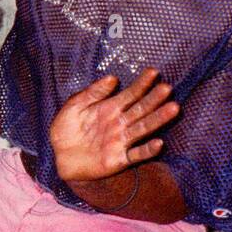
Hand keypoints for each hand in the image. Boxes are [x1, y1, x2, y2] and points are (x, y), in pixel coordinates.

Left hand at [49, 68, 178, 181]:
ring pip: (143, 128)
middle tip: (167, 88)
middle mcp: (119, 123)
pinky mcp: (119, 159)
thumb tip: (113, 78)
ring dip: (158, 119)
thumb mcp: (74, 106)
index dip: (141, 83)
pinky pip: (136, 154)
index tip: (153, 72)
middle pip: (140, 109)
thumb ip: (93, 93)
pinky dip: (147, 150)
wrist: (58, 156)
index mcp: (110, 108)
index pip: (130, 94)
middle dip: (154, 99)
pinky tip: (159, 143)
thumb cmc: (66, 129)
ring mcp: (121, 141)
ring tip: (173, 108)